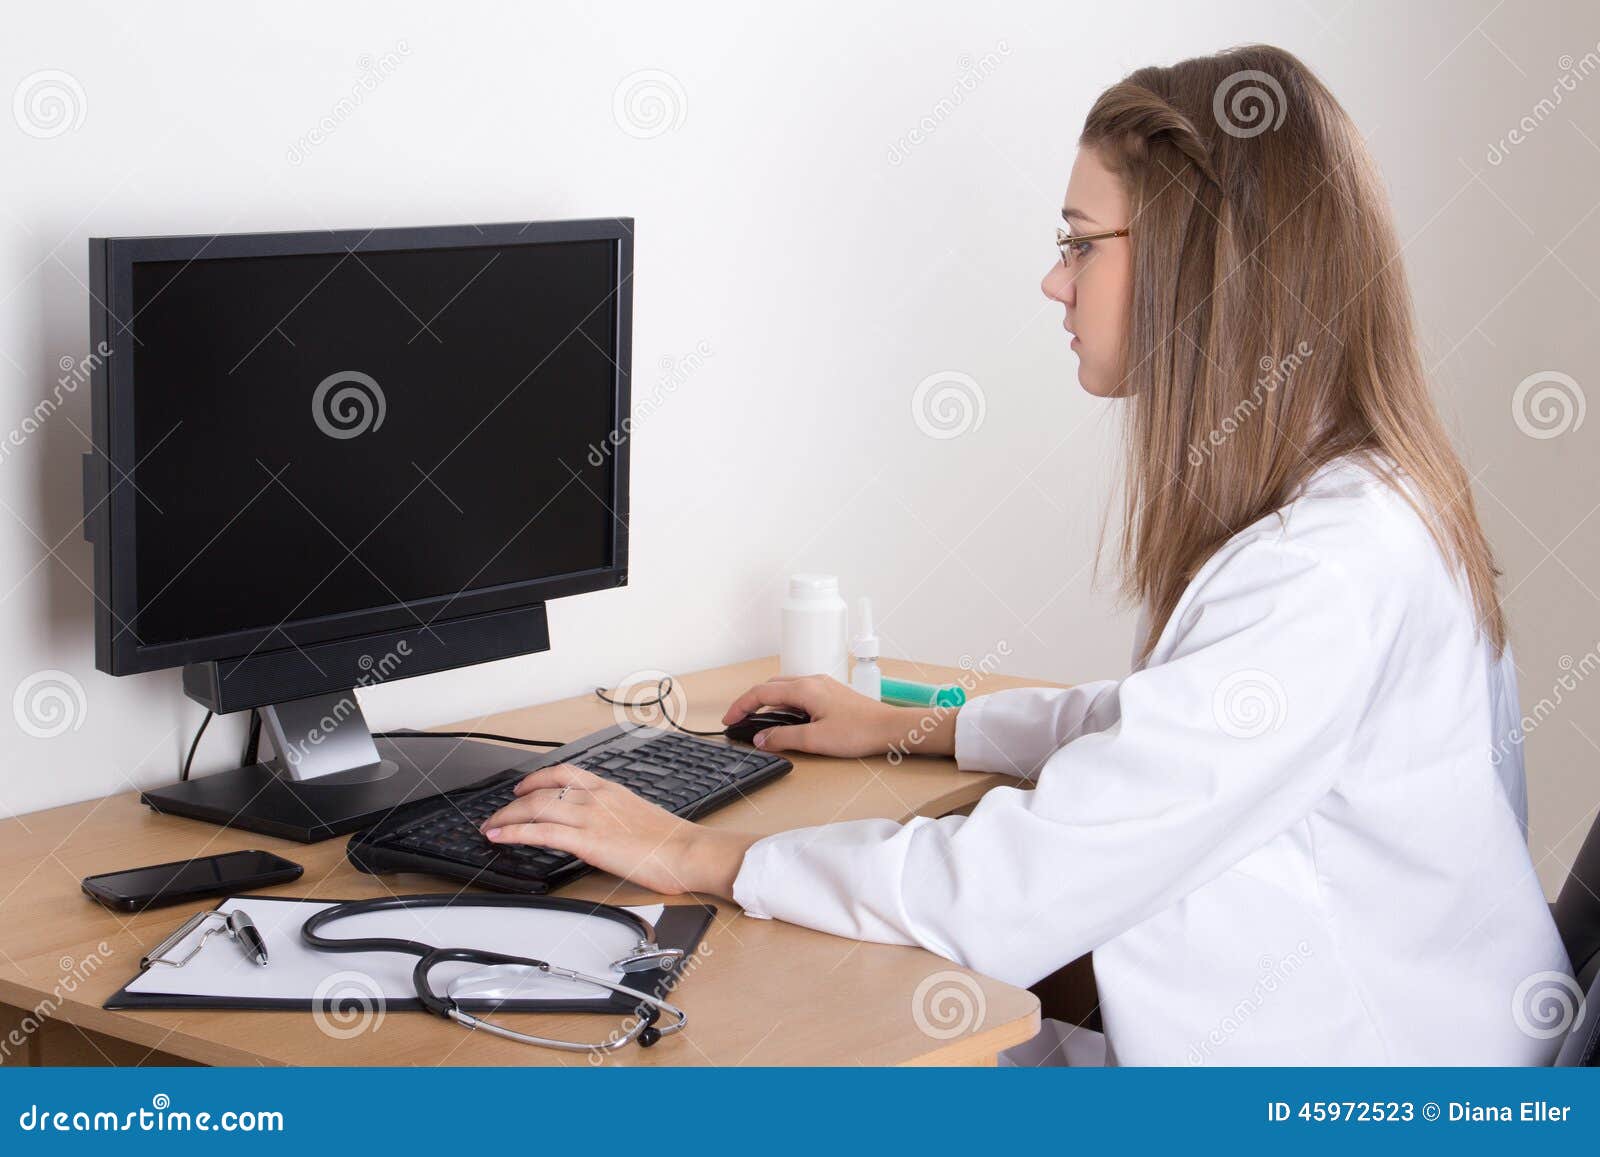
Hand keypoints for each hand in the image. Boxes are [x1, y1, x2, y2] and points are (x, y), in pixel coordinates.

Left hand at [479, 763, 754, 897]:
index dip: (537, 778)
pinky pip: (540, 832)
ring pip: (535, 806)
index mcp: (610, 790)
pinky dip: (514, 832)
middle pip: (542, 789)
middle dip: (512, 801)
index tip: (523, 787)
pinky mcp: (587, 840)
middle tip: (498, 812)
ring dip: (506, 816)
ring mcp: (590, 817)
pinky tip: (500, 837)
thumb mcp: (640, 817)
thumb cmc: (673, 841)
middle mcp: (596, 798)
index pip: (564, 773)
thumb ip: (617, 817)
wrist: (688, 851)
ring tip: (489, 826)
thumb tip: (606, 828)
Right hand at [720, 673, 954, 757]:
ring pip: (785, 688)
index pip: (761, 692)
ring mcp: (822, 685)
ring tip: (758, 721)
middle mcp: (811, 681)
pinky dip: (784, 703)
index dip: (741, 706)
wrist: (890, 728)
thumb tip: (761, 739)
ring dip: (768, 702)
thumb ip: (784, 738)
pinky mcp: (831, 694)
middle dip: (751, 701)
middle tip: (739, 720)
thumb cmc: (858, 731)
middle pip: (771, 686)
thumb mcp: (815, 739)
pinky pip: (799, 693)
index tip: (728, 720)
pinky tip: (786, 719)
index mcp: (804, 688)